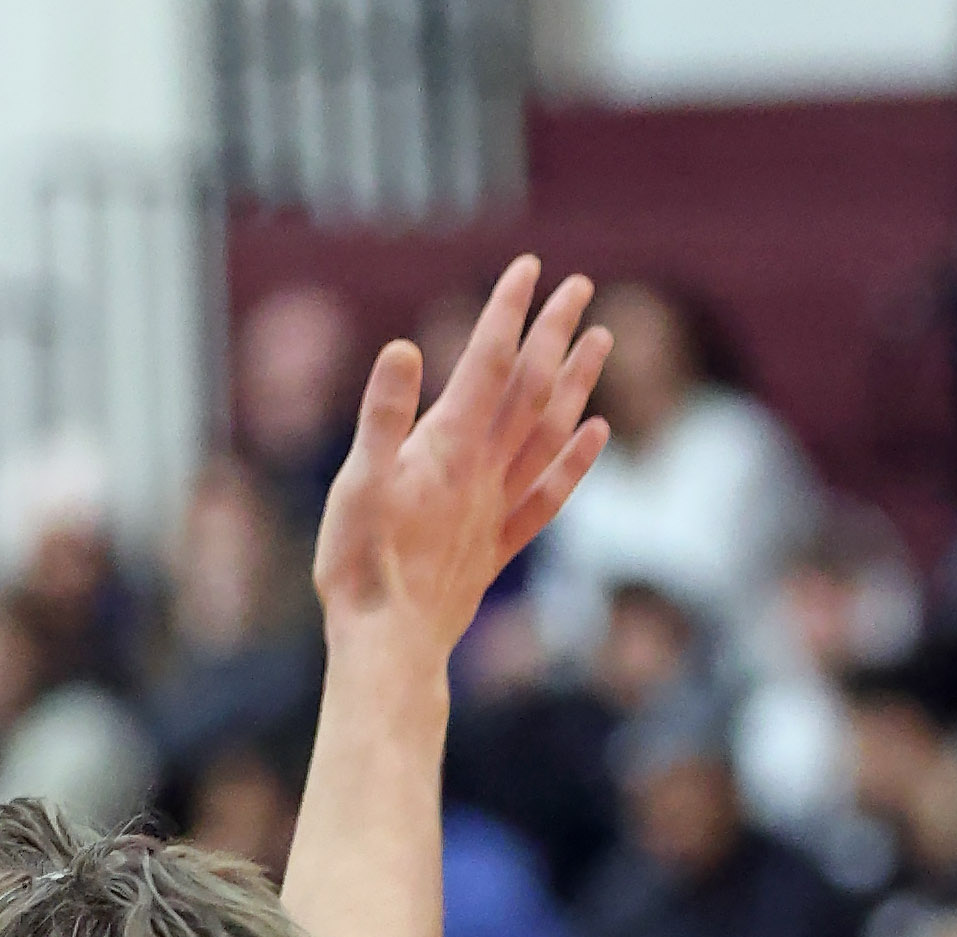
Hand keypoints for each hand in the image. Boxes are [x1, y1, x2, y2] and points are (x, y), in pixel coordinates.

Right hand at [314, 255, 612, 656]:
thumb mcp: (355, 484)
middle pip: (529, 389)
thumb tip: (401, 347)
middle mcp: (482, 471)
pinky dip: (576, 460)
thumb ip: (381, 416)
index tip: (528, 267)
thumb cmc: (361, 569)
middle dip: (554, 333)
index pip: (486, 364)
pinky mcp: (494, 550)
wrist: (388, 648)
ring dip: (578, 384)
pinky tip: (597, 433)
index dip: (507, 313)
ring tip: (601, 339)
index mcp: (447, 447)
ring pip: (550, 432)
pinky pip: (548, 496)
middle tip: (579, 286)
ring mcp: (495, 510)